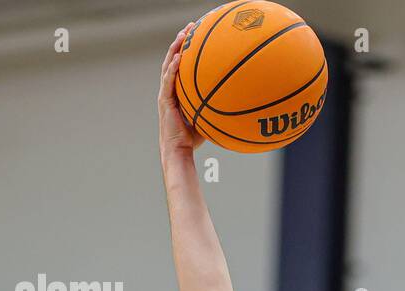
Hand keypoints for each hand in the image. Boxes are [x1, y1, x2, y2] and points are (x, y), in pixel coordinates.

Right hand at [158, 23, 204, 157]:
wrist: (179, 150)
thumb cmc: (193, 137)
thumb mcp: (208, 117)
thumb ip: (217, 107)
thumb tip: (239, 101)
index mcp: (177, 90)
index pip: (181, 65)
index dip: (187, 49)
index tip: (197, 35)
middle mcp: (169, 89)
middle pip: (173, 58)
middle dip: (181, 41)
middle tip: (191, 26)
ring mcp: (165, 93)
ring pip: (168, 65)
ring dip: (175, 48)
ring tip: (183, 35)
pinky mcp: (165, 100)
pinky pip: (168, 80)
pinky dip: (173, 68)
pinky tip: (178, 57)